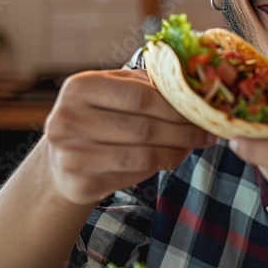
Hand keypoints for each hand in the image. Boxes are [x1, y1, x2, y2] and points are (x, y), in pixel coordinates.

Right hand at [43, 69, 215, 205]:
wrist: (60, 162)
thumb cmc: (96, 118)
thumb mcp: (111, 92)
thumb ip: (144, 85)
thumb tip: (194, 88)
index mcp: (79, 87)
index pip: (139, 95)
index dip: (176, 105)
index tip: (202, 109)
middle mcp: (68, 119)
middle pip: (144, 127)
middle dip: (184, 130)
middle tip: (208, 132)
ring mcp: (71, 154)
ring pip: (143, 154)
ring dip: (178, 150)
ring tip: (195, 145)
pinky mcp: (80, 183)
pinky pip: (134, 174)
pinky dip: (160, 165)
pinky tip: (174, 158)